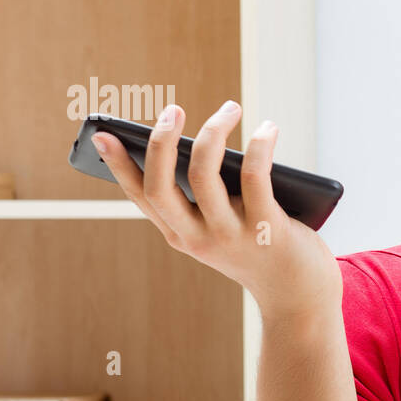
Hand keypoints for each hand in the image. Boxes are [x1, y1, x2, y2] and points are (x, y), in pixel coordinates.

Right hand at [93, 101, 341, 319]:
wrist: (298, 293)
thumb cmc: (261, 249)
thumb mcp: (223, 229)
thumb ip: (207, 197)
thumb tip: (204, 142)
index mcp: (181, 235)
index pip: (141, 197)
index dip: (119, 165)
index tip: (102, 134)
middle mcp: (198, 238)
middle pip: (161, 187)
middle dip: (160, 142)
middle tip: (173, 109)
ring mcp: (230, 235)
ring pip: (204, 175)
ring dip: (213, 132)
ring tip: (230, 108)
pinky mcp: (266, 229)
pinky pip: (254, 176)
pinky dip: (259, 145)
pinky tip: (267, 128)